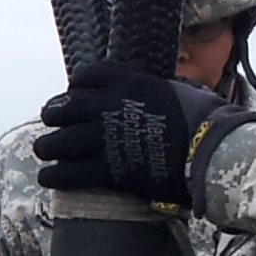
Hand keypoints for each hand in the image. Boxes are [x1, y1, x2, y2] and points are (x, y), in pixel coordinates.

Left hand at [34, 62, 245, 204]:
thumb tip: (159, 94)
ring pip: (55, 142)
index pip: (86, 76)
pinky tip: (49, 179)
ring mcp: (101, 139)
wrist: (209, 150)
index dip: (77, 87)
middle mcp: (105, 107)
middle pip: (61, 108)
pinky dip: (53, 177)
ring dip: (47, 147)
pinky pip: (64, 174)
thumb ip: (155, 91)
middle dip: (54, 116)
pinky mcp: (103, 171)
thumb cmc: (204, 120)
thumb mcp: (177, 90)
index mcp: (125, 82)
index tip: (76, 94)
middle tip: (54, 124)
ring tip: (46, 152)